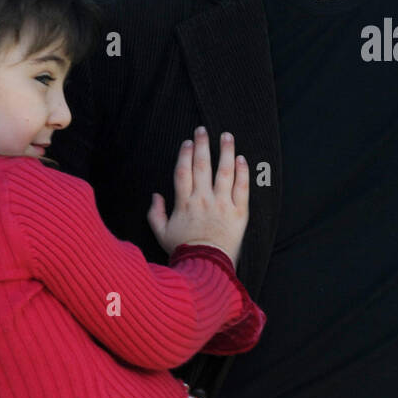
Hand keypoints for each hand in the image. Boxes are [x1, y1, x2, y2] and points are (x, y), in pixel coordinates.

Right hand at [147, 128, 248, 263]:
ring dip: (226, 151)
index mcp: (184, 203)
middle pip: (202, 166)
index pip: (183, 171)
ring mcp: (222, 205)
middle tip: (203, 129)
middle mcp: (203, 199)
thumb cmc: (184, 250)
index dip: (185, 154)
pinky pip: (242, 188)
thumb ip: (155, 213)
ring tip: (227, 136)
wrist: (206, 267)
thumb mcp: (161, 233)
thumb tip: (155, 196)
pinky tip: (242, 159)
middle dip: (203, 145)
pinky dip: (243, 172)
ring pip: (225, 172)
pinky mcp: (239, 213)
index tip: (188, 142)